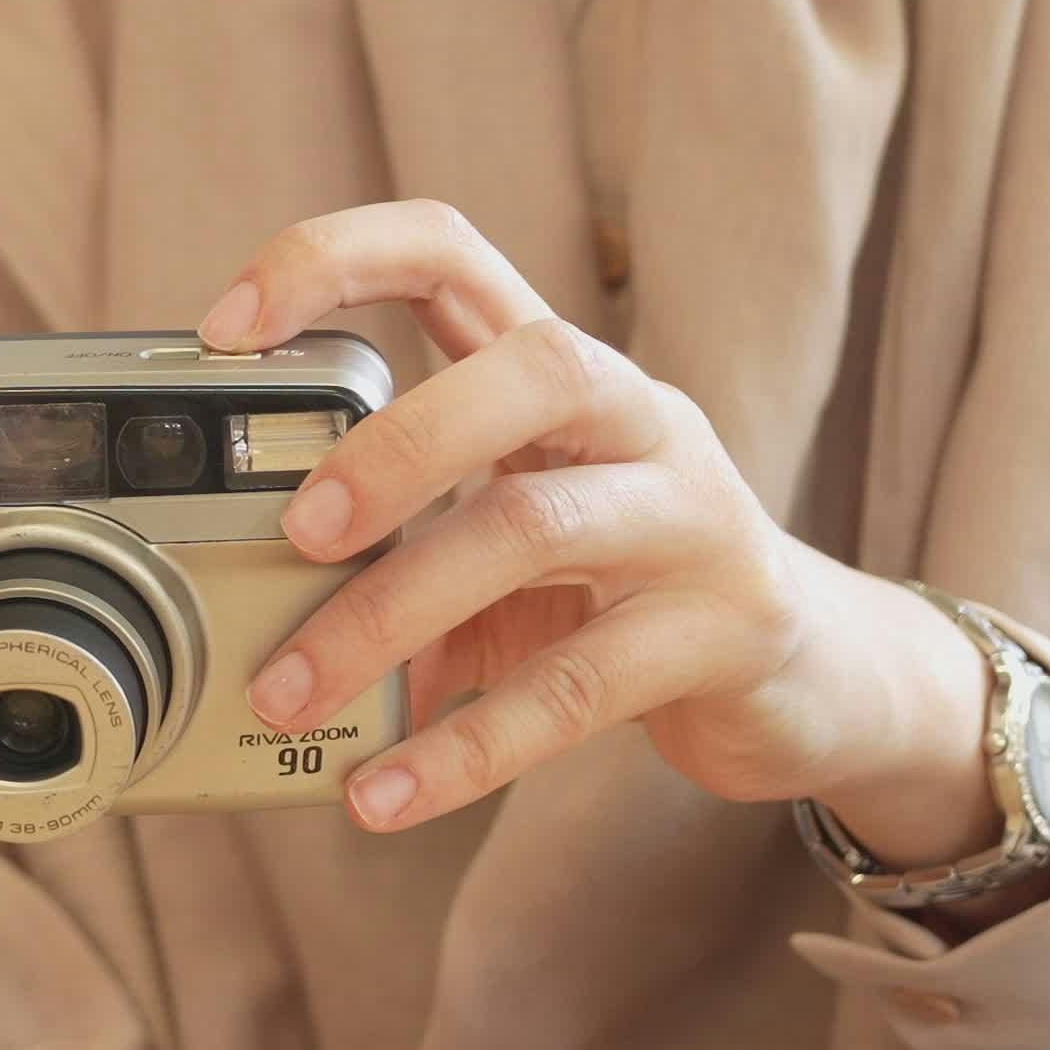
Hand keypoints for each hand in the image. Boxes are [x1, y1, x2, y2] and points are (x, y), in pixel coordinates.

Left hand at [201, 203, 1008, 883]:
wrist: (821, 675)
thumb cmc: (628, 589)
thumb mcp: (506, 552)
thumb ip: (396, 561)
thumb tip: (246, 624)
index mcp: (561, 376)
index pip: (453, 253)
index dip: (339, 258)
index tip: (227, 322)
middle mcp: (638, 420)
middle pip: (531, 368)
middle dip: (398, 442)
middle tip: (295, 531)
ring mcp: (692, 519)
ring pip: (537, 528)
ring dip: (392, 613)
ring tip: (291, 695)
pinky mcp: (723, 632)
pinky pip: (579, 685)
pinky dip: (466, 746)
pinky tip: (382, 795)